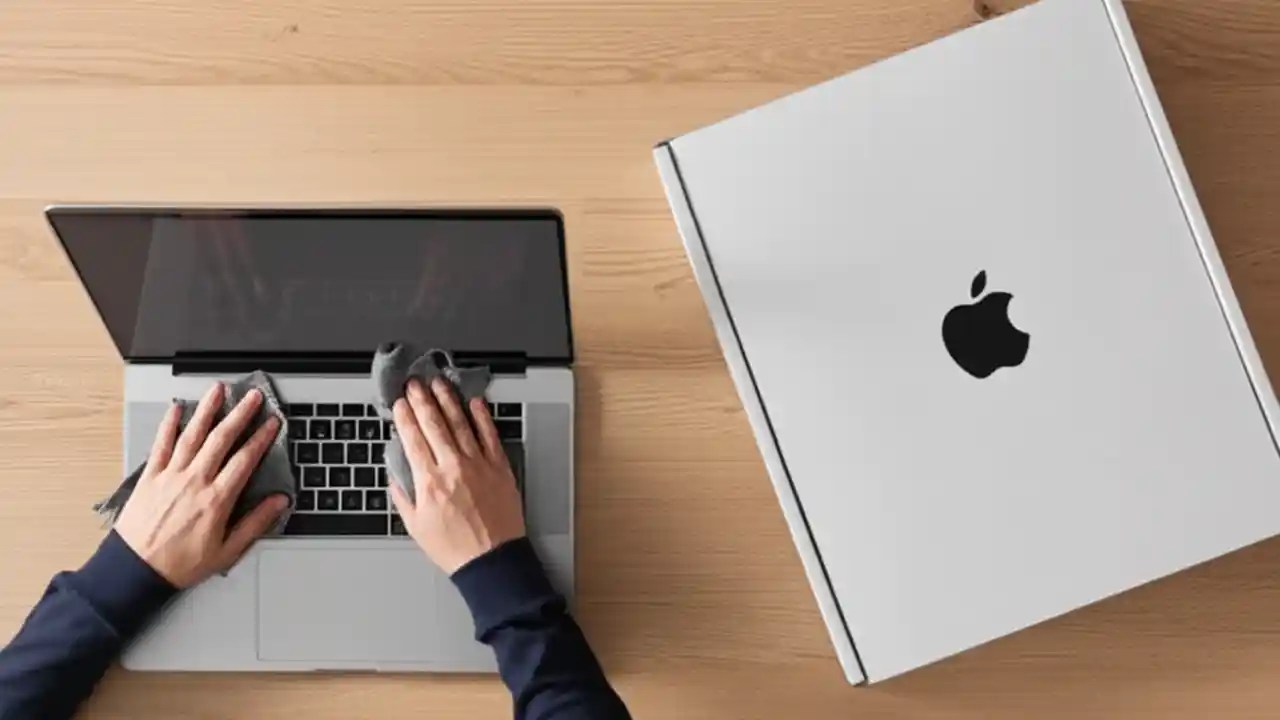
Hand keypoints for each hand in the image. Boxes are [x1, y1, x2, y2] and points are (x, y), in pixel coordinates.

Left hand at [115, 383, 288, 588]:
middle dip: (239, 414)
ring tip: (218, 390)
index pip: (245, 460)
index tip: (272, 423)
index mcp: (216, 500)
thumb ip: (255, 523)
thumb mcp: (227, 551)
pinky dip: (169, 424)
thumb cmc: (180, 564)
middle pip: (221, 439)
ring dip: (207, 410)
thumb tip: (279, 502)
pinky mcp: (150, 477)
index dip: (261, 438)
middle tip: (252, 396)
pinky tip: (177, 408)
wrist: (136, 570)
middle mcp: (194, 482)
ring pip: (193, 435)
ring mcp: (170, 476)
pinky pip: (161, 444)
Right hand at [389, 377, 525, 574]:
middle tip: (416, 384)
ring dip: (449, 400)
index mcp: (430, 482)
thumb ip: (403, 498)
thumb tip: (395, 477)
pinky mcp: (500, 468)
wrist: (492, 560)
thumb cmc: (455, 548)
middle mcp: (454, 468)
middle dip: (422, 400)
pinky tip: (475, 403)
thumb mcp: (416, 527)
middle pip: (434, 425)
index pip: (413, 440)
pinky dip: (482, 417)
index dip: (405, 418)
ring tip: (439, 384)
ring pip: (461, 424)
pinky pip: (490, 436)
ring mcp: (479, 465)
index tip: (400, 404)